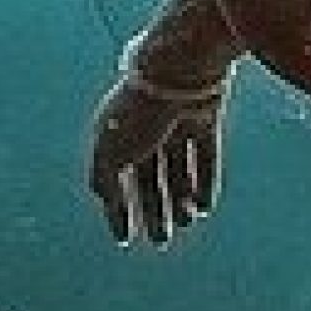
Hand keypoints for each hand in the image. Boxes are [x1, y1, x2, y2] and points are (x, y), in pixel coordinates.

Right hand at [87, 72, 227, 247]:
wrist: (179, 70)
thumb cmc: (138, 112)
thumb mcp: (111, 152)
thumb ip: (105, 180)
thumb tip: (105, 201)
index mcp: (114, 133)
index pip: (115, 179)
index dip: (118, 210)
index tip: (125, 238)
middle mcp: (143, 128)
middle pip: (148, 176)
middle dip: (153, 209)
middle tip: (161, 241)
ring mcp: (174, 121)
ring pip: (177, 168)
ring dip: (179, 199)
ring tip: (186, 224)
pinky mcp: (205, 116)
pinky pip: (205, 155)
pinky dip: (204, 182)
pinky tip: (204, 207)